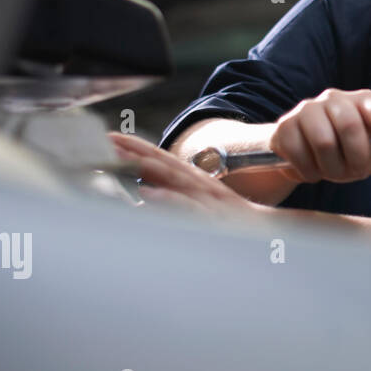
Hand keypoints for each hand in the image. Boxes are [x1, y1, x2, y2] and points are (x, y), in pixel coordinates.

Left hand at [109, 132, 271, 222]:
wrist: (265, 233)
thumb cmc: (228, 222)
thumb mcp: (198, 205)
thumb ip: (171, 199)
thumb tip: (140, 199)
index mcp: (194, 181)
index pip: (162, 159)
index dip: (137, 147)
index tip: (110, 138)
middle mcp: (199, 185)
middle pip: (164, 162)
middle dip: (135, 150)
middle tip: (105, 141)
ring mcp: (206, 199)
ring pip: (174, 178)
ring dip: (146, 165)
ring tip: (120, 156)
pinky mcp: (212, 217)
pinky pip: (188, 207)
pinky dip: (168, 199)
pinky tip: (147, 194)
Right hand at [269, 88, 370, 183]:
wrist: (299, 150)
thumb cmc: (342, 150)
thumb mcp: (366, 151)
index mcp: (361, 101)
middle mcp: (335, 99)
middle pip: (349, 125)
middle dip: (356, 157)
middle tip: (355, 172)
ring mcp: (308, 109)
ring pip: (324, 142)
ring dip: (331, 168)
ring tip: (332, 173)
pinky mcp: (285, 125)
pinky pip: (299, 153)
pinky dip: (309, 171)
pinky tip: (312, 171)